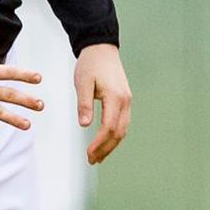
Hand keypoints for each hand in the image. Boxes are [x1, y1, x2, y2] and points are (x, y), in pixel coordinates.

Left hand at [74, 42, 130, 163]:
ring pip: (123, 129)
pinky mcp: (124, 101)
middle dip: (106, 148)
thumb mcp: (82, 83)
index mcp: (115, 97)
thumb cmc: (90, 65)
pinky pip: (122, 123)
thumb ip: (84, 104)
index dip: (100, 143)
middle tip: (92, 160)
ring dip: (111, 145)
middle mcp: (125, 101)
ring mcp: (127, 101)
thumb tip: (85, 125)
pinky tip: (105, 143)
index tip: (89, 154)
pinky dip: (114, 136)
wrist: (101, 49)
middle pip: (119, 132)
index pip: (109, 127)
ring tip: (97, 157)